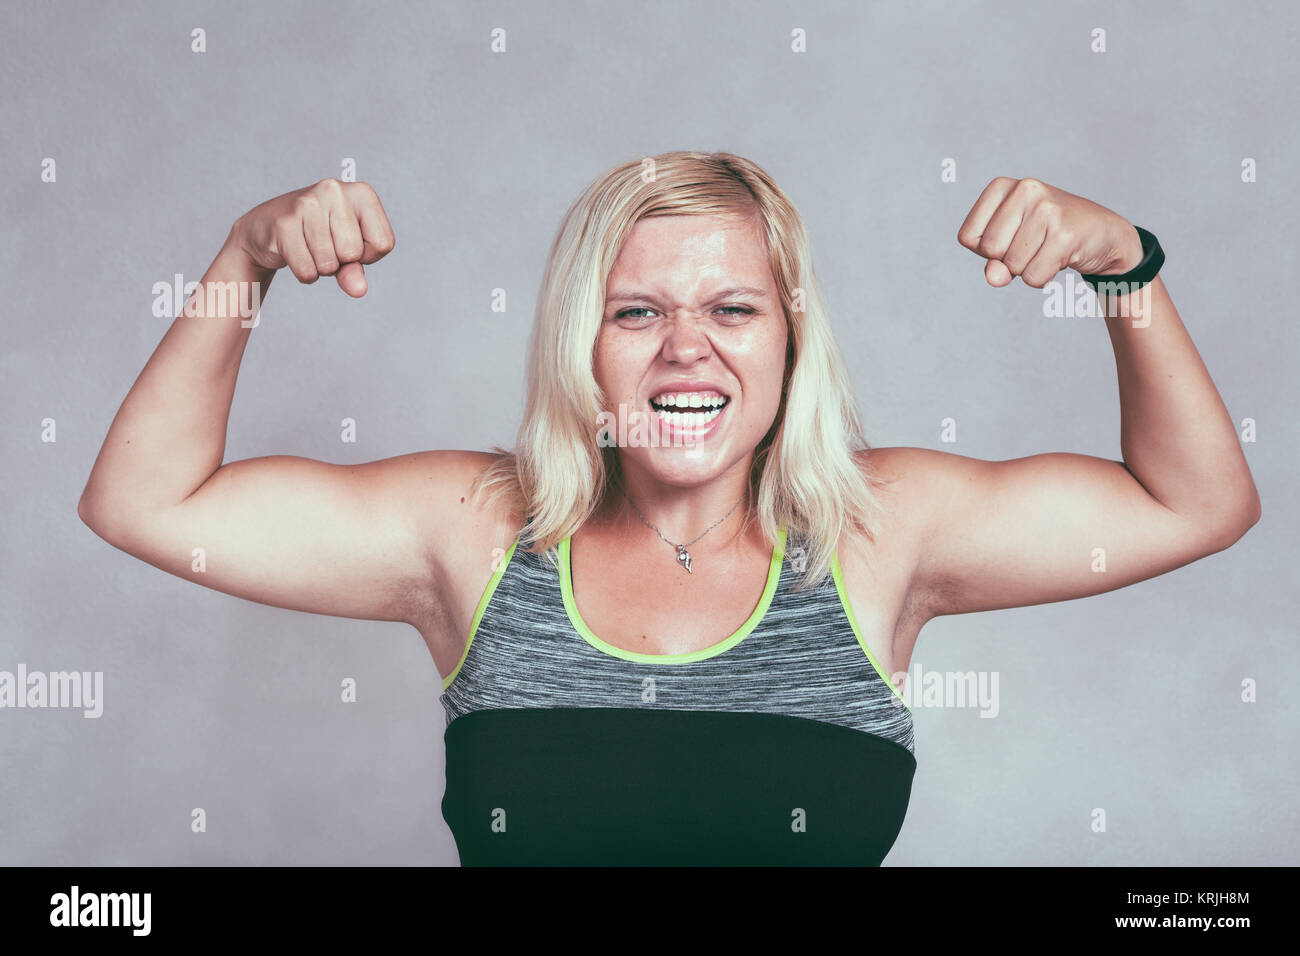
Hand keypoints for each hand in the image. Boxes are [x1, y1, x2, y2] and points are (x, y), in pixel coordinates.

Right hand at [229, 178, 395, 296]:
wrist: (267, 227)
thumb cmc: (317, 236)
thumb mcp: (346, 253)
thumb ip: (356, 271)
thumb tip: (358, 289)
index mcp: (361, 193)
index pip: (384, 244)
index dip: (368, 256)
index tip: (349, 242)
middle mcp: (335, 190)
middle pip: (354, 253)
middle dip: (340, 261)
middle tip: (324, 244)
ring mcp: (307, 203)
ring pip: (329, 263)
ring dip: (320, 267)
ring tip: (309, 246)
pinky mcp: (284, 223)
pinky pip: (307, 270)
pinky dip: (304, 273)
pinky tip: (295, 252)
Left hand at [957, 177, 1142, 287]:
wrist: (1103, 234)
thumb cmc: (1048, 236)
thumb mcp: (1011, 243)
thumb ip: (993, 261)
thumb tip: (994, 278)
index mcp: (1003, 187)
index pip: (967, 237)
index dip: (985, 250)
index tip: (1011, 238)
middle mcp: (1025, 190)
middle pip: (990, 251)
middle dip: (1008, 260)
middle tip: (1033, 245)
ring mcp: (1047, 210)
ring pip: (1012, 266)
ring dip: (1028, 269)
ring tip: (1048, 249)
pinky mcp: (1065, 234)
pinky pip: (1033, 277)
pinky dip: (1043, 278)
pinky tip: (1060, 257)